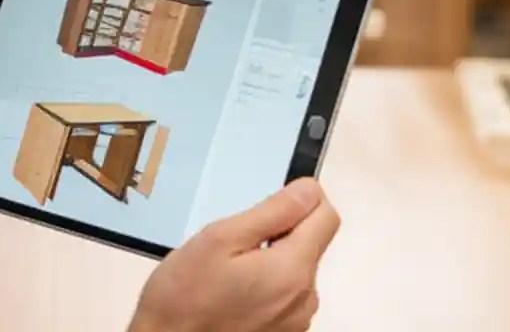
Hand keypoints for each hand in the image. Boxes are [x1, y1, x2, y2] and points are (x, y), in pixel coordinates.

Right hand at [129, 179, 339, 331]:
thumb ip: (272, 212)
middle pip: (311, 244)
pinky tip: (234, 291)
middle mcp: (304, 299)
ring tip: (230, 270)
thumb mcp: (220, 239)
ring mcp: (295, 320)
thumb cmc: (183, 301)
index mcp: (292, 270)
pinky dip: (266, 286)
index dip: (303, 198)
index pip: (327, 216)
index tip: (274, 201)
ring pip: (296, 269)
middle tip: (236, 242)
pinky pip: (286, 295)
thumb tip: (307, 191)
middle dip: (281, 232)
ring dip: (272, 260)